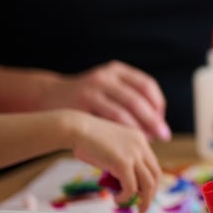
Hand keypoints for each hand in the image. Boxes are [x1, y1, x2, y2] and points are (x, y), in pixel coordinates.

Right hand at [43, 60, 170, 140]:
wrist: (48, 97)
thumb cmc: (84, 99)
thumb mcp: (107, 88)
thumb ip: (128, 98)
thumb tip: (157, 124)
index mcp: (117, 70)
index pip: (147, 85)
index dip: (158, 104)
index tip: (162, 121)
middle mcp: (106, 76)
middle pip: (138, 99)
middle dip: (153, 120)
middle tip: (164, 136)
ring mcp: (93, 89)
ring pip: (124, 111)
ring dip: (139, 129)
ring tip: (148, 142)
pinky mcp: (81, 105)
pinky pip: (107, 121)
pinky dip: (121, 133)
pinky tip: (126, 142)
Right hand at [62, 110, 162, 212]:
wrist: (76, 128)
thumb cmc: (85, 138)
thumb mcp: (110, 147)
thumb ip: (119, 160)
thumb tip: (121, 182)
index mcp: (139, 138)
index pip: (152, 164)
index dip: (149, 181)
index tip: (144, 193)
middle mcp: (141, 145)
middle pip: (155, 174)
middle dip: (150, 193)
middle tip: (142, 206)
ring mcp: (134, 153)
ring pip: (148, 183)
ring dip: (143, 200)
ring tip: (134, 209)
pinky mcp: (124, 162)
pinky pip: (131, 187)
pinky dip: (126, 197)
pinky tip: (117, 199)